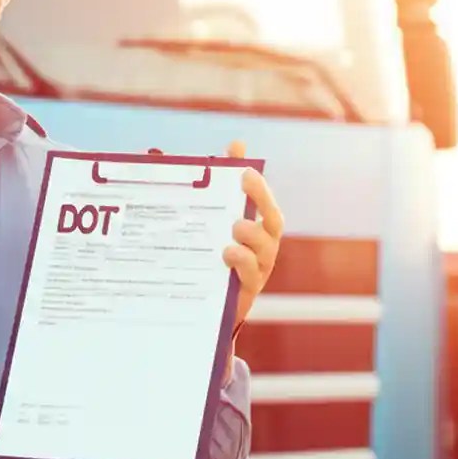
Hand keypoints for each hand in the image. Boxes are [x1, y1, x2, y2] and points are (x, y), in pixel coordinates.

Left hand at [221, 140, 282, 326]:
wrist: (203, 306)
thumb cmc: (210, 256)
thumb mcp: (205, 223)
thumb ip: (204, 191)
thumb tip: (185, 152)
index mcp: (256, 226)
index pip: (263, 199)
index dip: (257, 182)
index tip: (245, 166)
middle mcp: (263, 246)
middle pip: (273, 221)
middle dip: (262, 197)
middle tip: (246, 179)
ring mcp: (258, 269)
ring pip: (264, 250)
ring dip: (252, 234)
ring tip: (235, 227)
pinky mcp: (246, 291)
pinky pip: (250, 276)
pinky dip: (241, 264)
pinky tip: (226, 254)